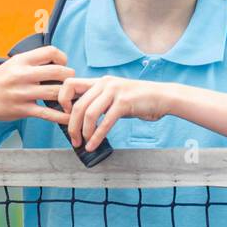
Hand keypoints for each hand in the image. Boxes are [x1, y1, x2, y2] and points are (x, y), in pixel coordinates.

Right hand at [0, 46, 74, 124]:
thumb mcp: (10, 64)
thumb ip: (30, 63)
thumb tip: (54, 63)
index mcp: (20, 61)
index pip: (50, 52)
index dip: (62, 58)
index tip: (63, 65)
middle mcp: (22, 75)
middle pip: (58, 72)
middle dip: (70, 77)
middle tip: (71, 82)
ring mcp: (22, 93)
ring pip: (56, 92)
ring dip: (67, 96)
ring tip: (70, 98)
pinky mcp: (22, 110)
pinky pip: (47, 113)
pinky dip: (61, 116)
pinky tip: (68, 117)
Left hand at [57, 77, 173, 151]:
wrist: (163, 97)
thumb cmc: (138, 100)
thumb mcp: (114, 97)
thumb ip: (99, 103)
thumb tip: (80, 119)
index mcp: (99, 81)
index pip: (69, 84)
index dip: (62, 100)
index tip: (66, 116)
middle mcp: (105, 83)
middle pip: (78, 105)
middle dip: (72, 126)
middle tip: (73, 140)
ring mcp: (115, 91)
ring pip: (89, 113)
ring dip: (83, 132)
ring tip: (84, 143)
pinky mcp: (125, 102)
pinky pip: (105, 122)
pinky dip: (97, 136)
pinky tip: (93, 145)